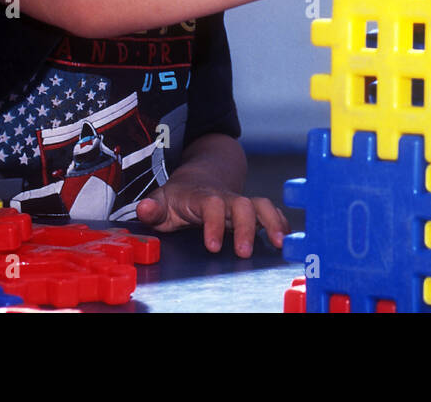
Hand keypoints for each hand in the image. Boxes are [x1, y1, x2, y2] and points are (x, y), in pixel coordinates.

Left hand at [136, 177, 289, 257]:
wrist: (200, 177)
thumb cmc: (179, 196)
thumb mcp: (161, 200)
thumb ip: (152, 208)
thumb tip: (144, 209)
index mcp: (202, 197)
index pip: (211, 205)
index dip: (214, 224)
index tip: (212, 246)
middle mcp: (226, 198)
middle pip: (242, 205)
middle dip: (246, 227)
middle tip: (244, 253)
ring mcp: (241, 202)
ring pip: (261, 205)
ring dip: (272, 222)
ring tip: (279, 243)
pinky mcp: (252, 210)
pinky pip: (270, 211)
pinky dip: (280, 222)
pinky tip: (286, 238)